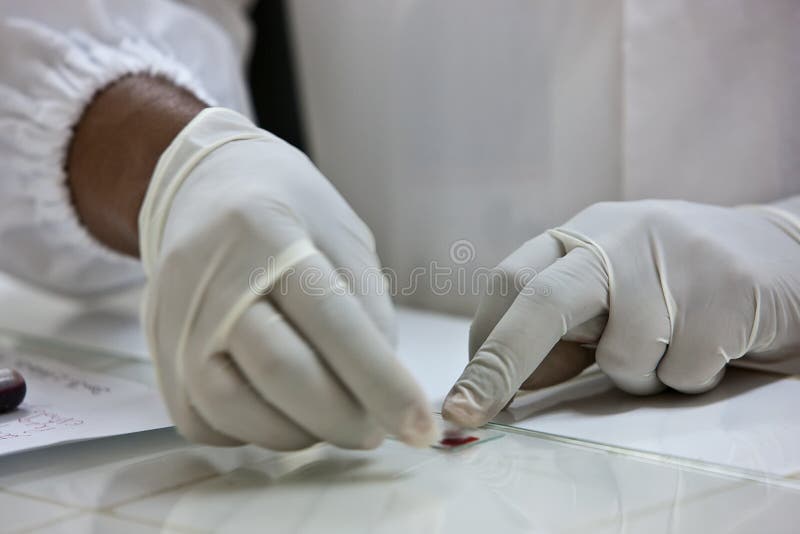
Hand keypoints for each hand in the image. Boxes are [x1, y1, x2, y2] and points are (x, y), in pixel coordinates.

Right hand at [138, 108, 436, 448]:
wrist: (207, 188)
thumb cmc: (290, 211)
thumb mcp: (344, 237)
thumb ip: (367, 310)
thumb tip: (382, 393)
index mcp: (269, 236)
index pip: (333, 322)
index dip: (382, 383)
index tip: (422, 428)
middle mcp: (212, 280)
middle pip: (279, 371)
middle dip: (342, 419)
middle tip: (376, 431)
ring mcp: (176, 320)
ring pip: (234, 408)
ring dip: (298, 432)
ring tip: (329, 417)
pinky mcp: (158, 355)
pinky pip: (203, 421)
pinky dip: (252, 433)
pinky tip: (280, 411)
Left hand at [443, 199, 799, 426]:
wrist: (778, 254)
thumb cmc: (674, 287)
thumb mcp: (606, 296)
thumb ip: (559, 331)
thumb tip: (505, 384)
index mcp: (581, 235)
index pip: (510, 282)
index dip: (483, 343)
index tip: (466, 395)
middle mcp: (618, 237)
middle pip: (542, 301)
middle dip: (501, 363)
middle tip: (466, 413)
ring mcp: (674, 260)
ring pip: (623, 356)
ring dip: (638, 375)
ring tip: (672, 344)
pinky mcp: (726, 292)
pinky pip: (681, 372)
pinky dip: (688, 377)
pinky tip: (711, 343)